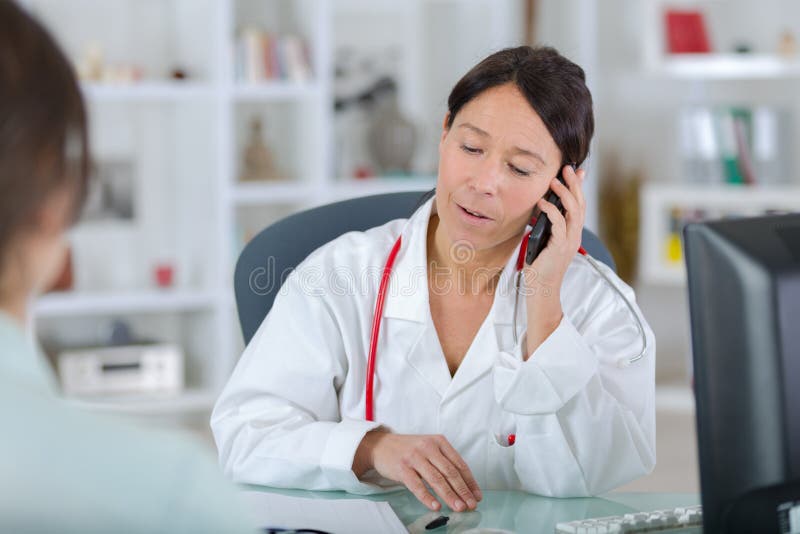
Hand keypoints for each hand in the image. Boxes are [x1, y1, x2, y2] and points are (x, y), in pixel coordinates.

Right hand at [353, 431, 481, 511]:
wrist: (381, 445)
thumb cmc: (409, 449)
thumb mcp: (429, 448)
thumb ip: (444, 461)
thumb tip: (463, 485)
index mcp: (439, 441)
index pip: (459, 464)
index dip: (469, 481)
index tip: (476, 495)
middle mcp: (428, 447)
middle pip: (450, 472)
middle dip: (462, 491)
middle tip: (470, 505)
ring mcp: (414, 457)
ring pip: (436, 479)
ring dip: (449, 496)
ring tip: (458, 507)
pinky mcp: (402, 468)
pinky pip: (417, 485)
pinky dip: (427, 497)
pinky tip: (436, 506)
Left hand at [522, 165, 585, 354]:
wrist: (542, 291)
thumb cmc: (540, 269)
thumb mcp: (543, 243)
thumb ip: (545, 228)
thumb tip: (539, 210)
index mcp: (572, 235)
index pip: (579, 206)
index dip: (578, 188)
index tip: (575, 171)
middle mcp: (574, 236)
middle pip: (580, 205)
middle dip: (574, 185)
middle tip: (567, 168)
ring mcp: (569, 242)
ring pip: (573, 211)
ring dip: (564, 194)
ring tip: (554, 181)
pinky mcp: (560, 248)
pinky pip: (559, 224)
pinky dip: (551, 210)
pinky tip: (542, 202)